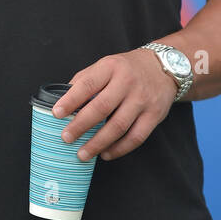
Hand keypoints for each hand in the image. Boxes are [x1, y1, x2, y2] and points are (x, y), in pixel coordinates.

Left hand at [51, 49, 177, 162]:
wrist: (163, 67)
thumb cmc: (127, 69)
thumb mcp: (105, 65)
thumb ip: (85, 80)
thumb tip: (63, 102)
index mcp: (111, 67)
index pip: (87, 84)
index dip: (71, 100)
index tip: (56, 113)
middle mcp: (127, 82)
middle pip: (101, 108)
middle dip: (81, 125)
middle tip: (66, 138)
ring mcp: (142, 99)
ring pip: (118, 126)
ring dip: (98, 143)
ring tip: (82, 154)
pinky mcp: (155, 115)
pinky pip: (136, 137)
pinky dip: (119, 149)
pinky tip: (105, 154)